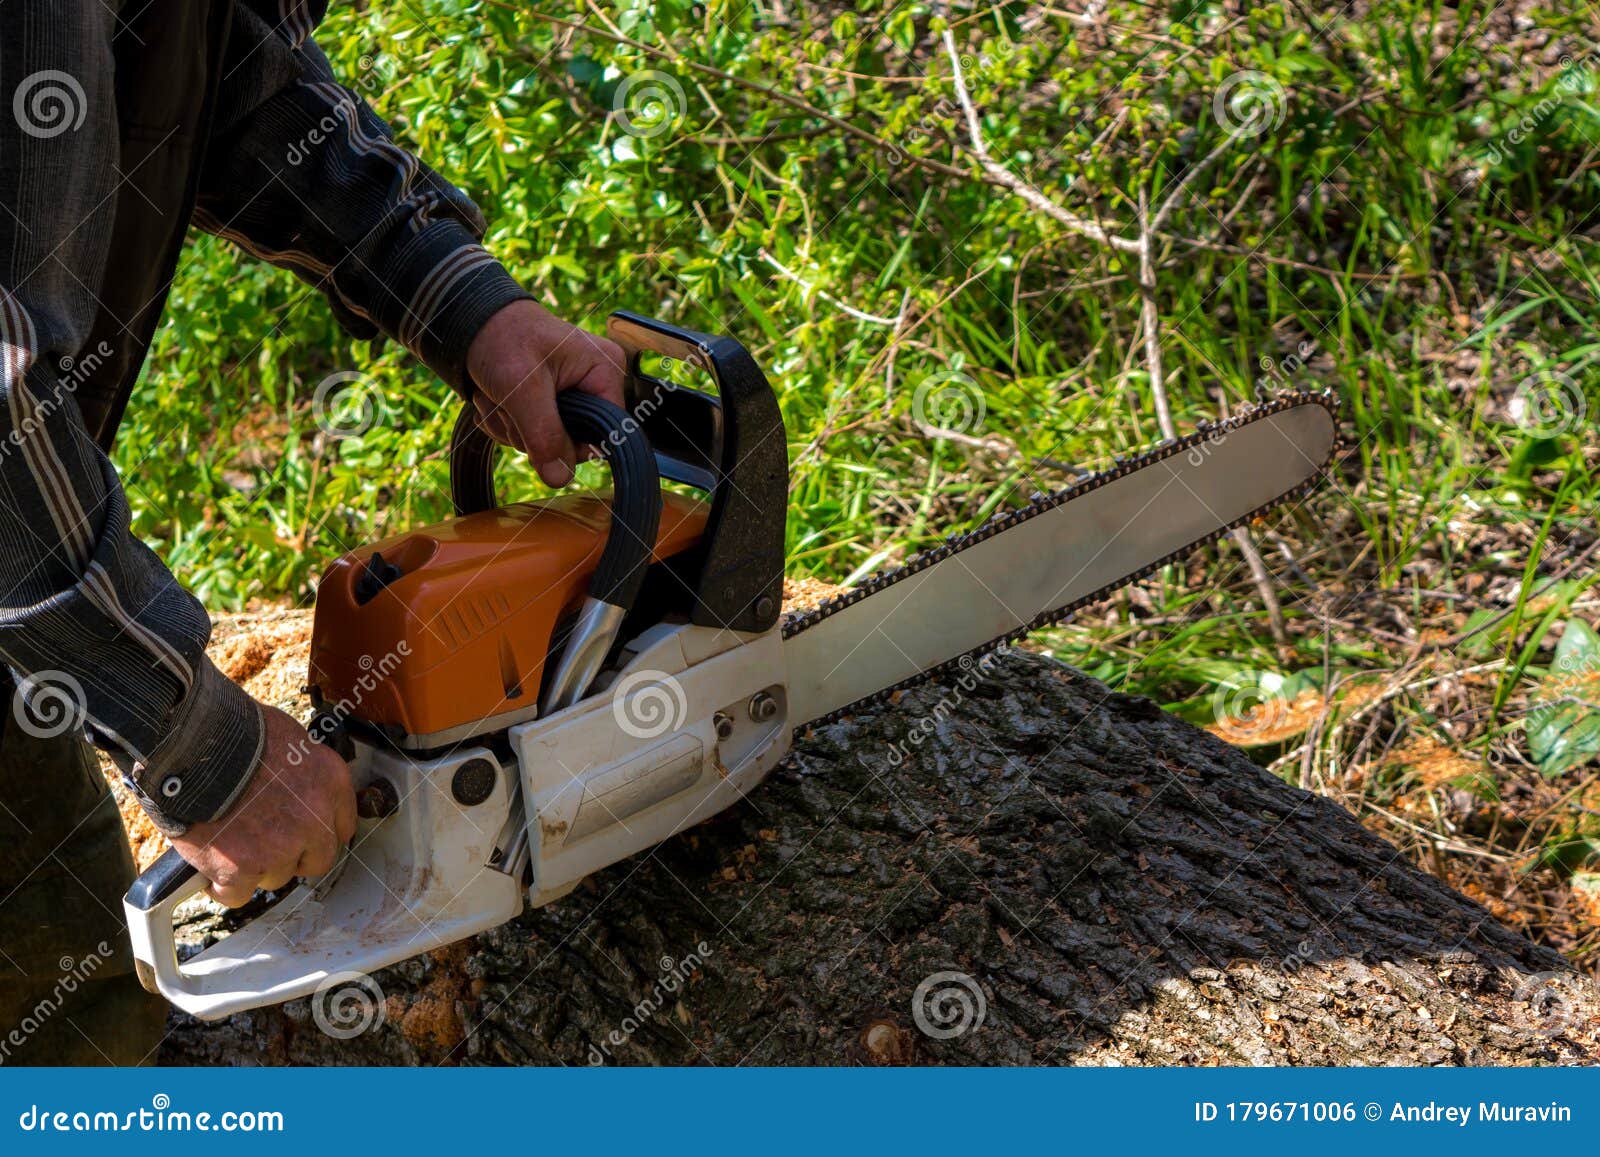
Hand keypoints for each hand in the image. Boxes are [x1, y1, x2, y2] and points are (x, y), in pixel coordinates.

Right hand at [171, 705, 357, 907]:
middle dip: (293, 856)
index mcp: (330, 782)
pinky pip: (238, 894)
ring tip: (231, 841)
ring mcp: (279, 848)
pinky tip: (212, 868)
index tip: (303, 835)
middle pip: (316, 860)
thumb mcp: (289, 739)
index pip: (342, 827)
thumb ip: (302, 773)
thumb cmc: (234, 732)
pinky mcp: (241, 869)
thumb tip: (297, 787)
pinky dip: (222, 886)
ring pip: (276, 877)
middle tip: (265, 842)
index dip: (318, 833)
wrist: (192, 745)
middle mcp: (314, 820)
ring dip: (256, 868)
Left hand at [465, 299, 626, 486]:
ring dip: (514, 427)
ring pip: (548, 441)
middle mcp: (594, 384)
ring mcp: (572, 395)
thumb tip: (560, 477)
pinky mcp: (549, 403)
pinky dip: (508, 423)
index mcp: (604, 371)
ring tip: (497, 395)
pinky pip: (532, 435)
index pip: (606, 433)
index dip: (572, 443)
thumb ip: (544, 433)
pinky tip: (496, 399)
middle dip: (532, 432)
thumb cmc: (502, 336)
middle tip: (507, 405)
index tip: (536, 431)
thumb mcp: (522, 387)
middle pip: (574, 441)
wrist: (470, 322)